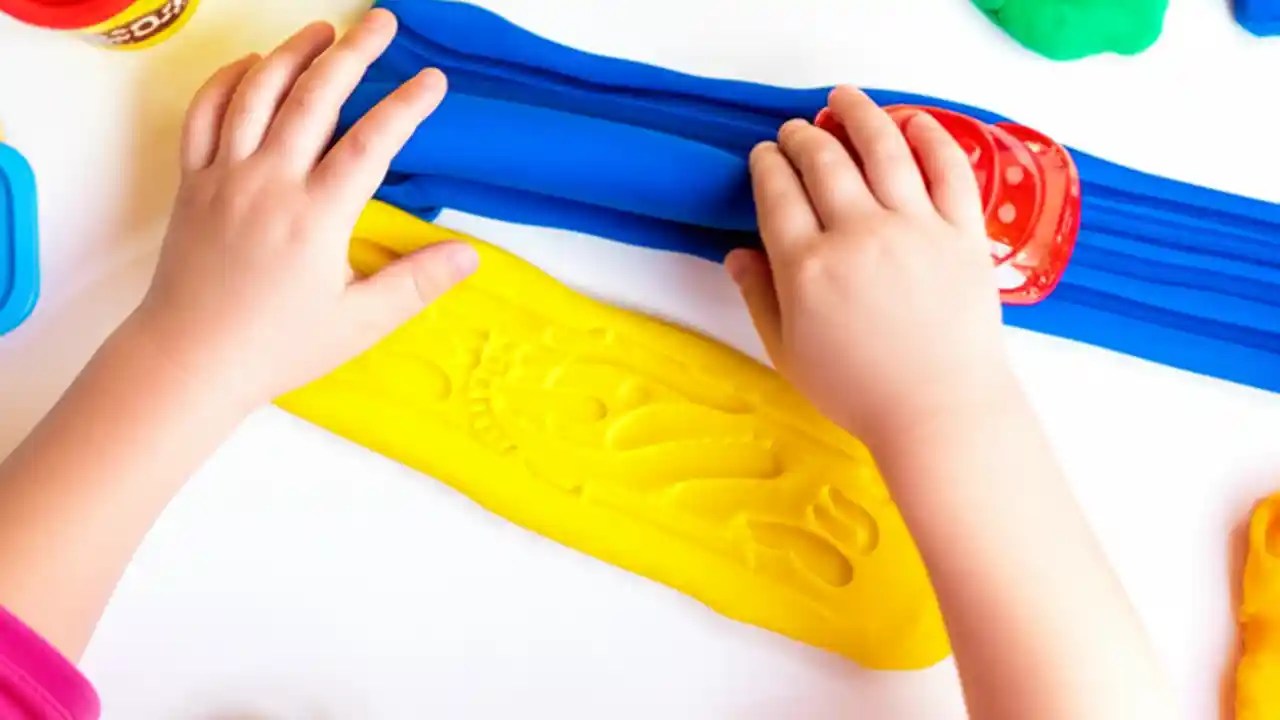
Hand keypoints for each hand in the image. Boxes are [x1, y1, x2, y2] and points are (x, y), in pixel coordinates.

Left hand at [128, 9, 476, 410]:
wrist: (189, 359)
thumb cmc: (277, 346)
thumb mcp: (359, 322)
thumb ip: (416, 283)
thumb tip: (470, 255)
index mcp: (317, 216)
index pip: (371, 143)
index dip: (407, 106)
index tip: (433, 79)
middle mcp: (269, 183)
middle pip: (315, 98)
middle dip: (353, 53)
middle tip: (382, 22)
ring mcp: (225, 177)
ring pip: (257, 94)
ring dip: (292, 54)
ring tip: (323, 31)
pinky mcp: (192, 184)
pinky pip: (204, 116)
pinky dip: (227, 82)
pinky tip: (251, 66)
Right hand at [727, 85, 1011, 448]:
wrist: (939, 411)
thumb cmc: (860, 391)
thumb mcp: (788, 353)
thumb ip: (760, 297)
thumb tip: (738, 254)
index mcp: (808, 267)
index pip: (778, 193)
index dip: (768, 165)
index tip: (766, 155)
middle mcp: (858, 236)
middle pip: (823, 162)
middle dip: (802, 138)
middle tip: (796, 131)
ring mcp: (914, 229)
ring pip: (883, 149)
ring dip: (858, 115)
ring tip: (843, 99)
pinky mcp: (962, 233)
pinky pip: (948, 169)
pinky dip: (930, 136)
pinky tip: (912, 121)